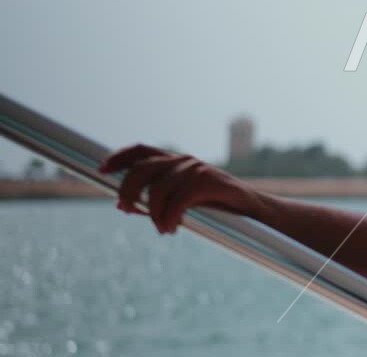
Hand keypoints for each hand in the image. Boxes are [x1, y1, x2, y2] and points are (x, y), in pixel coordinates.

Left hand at [98, 144, 266, 233]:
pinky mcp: (207, 180)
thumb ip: (155, 198)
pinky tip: (172, 228)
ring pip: (158, 189)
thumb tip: (123, 205)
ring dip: (153, 213)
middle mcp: (183, 160)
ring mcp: (195, 168)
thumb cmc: (215, 205)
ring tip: (161, 229)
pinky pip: (176, 201)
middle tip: (126, 209)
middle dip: (127, 189)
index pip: (142, 150)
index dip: (119, 157)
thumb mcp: (181, 199)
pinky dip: (169, 218)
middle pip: (142, 168)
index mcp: (175, 161)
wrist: (251, 209)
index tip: (102, 170)